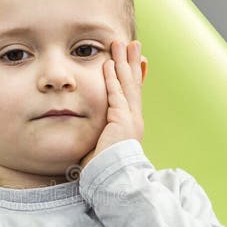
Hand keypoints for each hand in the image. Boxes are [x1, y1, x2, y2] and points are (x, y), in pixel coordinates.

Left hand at [80, 40, 146, 168]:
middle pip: (134, 84)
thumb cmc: (106, 172)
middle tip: (132, 43)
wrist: (115, 182)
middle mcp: (134, 119)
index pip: (133, 95)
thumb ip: (99, 139)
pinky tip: (108, 63)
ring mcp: (130, 119)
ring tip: (120, 43)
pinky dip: (112, 78)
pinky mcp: (122, 121)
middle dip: (132, 62)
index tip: (138, 62)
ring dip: (123, 62)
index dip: (135, 77)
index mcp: (130, 125)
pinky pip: (115, 94)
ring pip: (127, 84)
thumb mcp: (102, 149)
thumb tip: (88, 140)